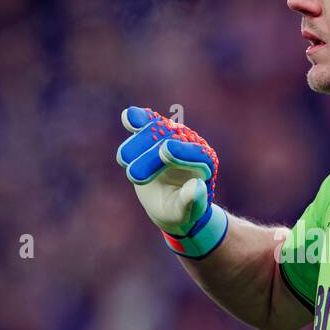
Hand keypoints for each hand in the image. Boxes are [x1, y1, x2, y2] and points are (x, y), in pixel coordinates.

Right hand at [116, 106, 228, 257]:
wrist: (169, 204)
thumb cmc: (181, 210)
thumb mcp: (186, 212)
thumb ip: (191, 201)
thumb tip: (197, 186)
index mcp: (205, 163)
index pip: (197, 154)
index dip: (181, 152)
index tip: (164, 152)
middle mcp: (190, 144)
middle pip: (171, 141)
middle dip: (151, 156)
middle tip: (134, 176)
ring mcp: (171, 137)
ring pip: (155, 130)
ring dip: (138, 142)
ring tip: (124, 160)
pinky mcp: (153, 134)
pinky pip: (146, 122)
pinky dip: (137, 118)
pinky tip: (128, 117)